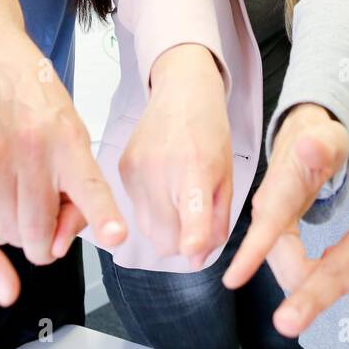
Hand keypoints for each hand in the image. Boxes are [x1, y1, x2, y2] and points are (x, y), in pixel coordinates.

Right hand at [0, 54, 125, 264]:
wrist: (7, 81)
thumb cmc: (50, 121)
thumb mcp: (80, 151)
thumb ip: (79, 202)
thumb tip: (56, 248)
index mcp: (72, 148)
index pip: (91, 188)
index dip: (103, 217)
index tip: (116, 236)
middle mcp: (36, 153)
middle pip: (37, 231)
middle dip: (44, 247)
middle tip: (47, 229)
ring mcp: (0, 160)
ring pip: (8, 233)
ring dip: (19, 235)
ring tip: (25, 206)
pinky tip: (5, 207)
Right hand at [120, 44, 231, 267]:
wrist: (181, 91)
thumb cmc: (209, 131)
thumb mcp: (226, 175)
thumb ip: (217, 220)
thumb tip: (199, 257)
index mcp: (195, 168)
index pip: (192, 212)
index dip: (193, 238)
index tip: (193, 251)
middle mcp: (161, 170)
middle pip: (165, 239)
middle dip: (182, 243)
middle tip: (195, 223)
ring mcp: (137, 171)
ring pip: (148, 231)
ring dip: (165, 229)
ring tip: (178, 199)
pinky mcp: (122, 169)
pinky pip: (135, 211)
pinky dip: (151, 209)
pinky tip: (163, 184)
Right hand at [223, 103, 347, 290]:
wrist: (307, 136)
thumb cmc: (319, 139)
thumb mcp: (329, 137)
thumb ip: (321, 144)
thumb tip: (307, 145)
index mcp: (279, 189)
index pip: (264, 225)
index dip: (250, 253)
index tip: (233, 280)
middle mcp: (268, 209)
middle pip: (273, 256)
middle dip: (295, 280)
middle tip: (330, 293)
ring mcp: (270, 221)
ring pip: (280, 262)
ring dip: (302, 279)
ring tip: (332, 282)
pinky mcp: (276, 230)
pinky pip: (286, 259)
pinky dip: (303, 272)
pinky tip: (322, 272)